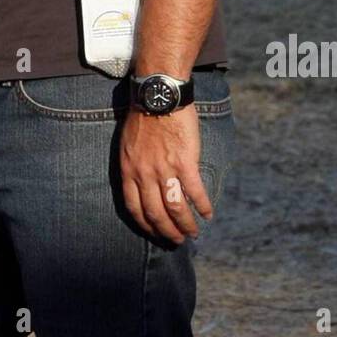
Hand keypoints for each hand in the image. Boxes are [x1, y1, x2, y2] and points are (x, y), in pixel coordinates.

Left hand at [119, 104, 210, 241]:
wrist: (159, 95)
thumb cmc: (143, 116)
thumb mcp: (128, 145)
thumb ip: (133, 165)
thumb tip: (140, 181)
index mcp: (129, 170)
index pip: (135, 208)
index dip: (146, 224)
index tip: (154, 232)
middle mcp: (145, 174)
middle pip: (156, 214)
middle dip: (167, 232)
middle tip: (177, 241)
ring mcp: (165, 169)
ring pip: (175, 208)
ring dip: (185, 225)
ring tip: (193, 233)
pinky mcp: (185, 162)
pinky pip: (195, 192)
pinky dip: (202, 206)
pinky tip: (208, 214)